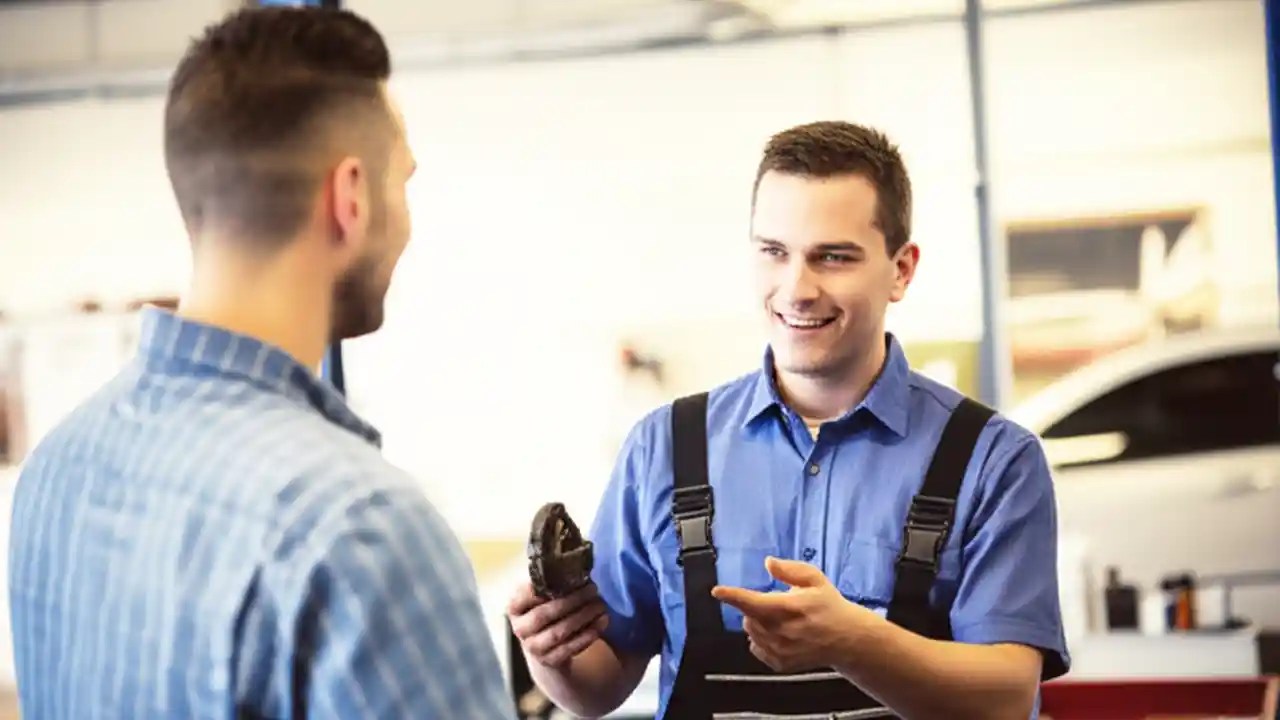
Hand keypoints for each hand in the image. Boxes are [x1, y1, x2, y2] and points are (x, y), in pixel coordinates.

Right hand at [507, 581, 608, 668]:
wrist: (546, 648)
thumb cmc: (547, 611)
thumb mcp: (543, 596)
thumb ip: (552, 582)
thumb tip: (575, 561)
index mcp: (514, 607)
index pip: (524, 595)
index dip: (542, 587)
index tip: (565, 576)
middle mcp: (520, 628)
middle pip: (544, 614)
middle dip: (571, 601)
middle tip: (593, 589)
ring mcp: (533, 648)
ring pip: (559, 632)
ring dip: (583, 617)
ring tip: (600, 605)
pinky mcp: (550, 661)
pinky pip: (571, 648)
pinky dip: (588, 634)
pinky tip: (602, 621)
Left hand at [711, 556, 874, 672]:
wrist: (846, 639)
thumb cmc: (829, 606)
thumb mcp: (815, 579)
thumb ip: (790, 569)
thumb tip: (768, 562)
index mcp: (790, 607)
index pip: (754, 602)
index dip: (733, 596)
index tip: (717, 591)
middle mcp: (784, 632)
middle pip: (748, 617)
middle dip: (755, 607)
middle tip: (777, 604)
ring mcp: (781, 651)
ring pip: (751, 632)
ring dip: (757, 622)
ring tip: (781, 619)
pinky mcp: (780, 664)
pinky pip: (756, 648)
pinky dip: (761, 640)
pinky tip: (780, 634)